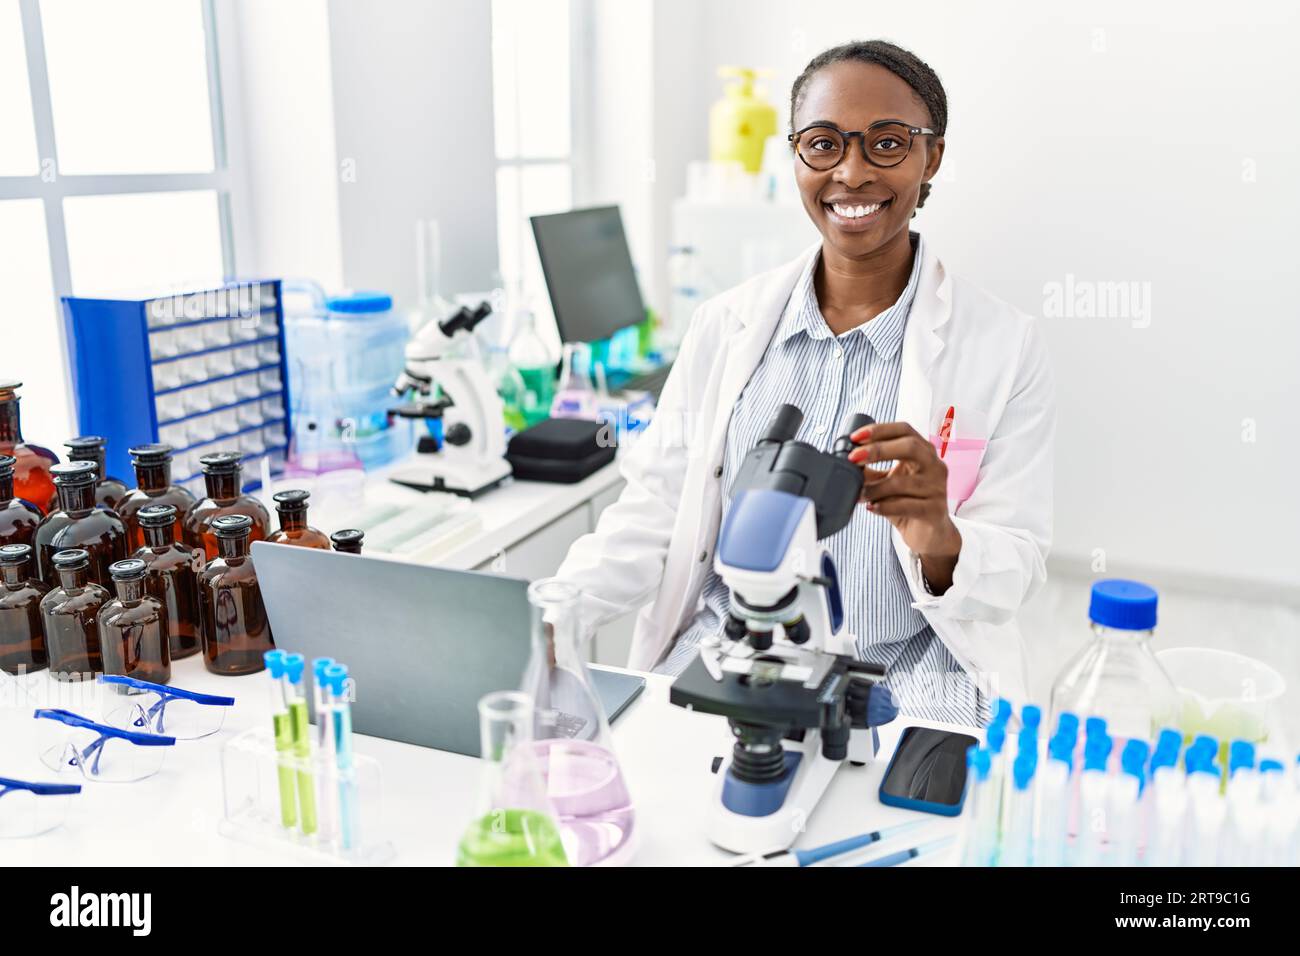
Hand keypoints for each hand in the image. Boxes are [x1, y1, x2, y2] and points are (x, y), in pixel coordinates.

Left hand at [847, 421, 961, 592]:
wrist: (929, 534)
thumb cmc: (909, 503)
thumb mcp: (887, 481)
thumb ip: (869, 470)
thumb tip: (845, 462)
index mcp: (923, 452)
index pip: (904, 430)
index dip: (880, 430)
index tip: (856, 437)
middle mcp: (934, 466)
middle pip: (910, 446)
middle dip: (878, 450)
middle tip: (853, 458)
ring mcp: (937, 488)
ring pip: (903, 481)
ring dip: (875, 487)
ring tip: (860, 494)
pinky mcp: (935, 510)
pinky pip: (907, 505)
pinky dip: (885, 506)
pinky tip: (873, 508)